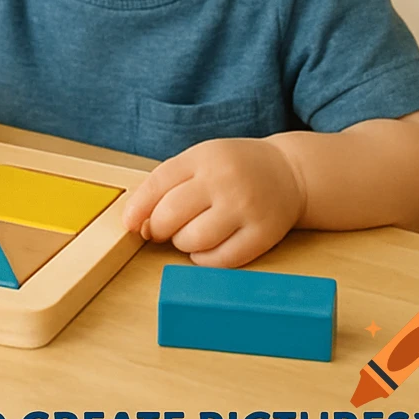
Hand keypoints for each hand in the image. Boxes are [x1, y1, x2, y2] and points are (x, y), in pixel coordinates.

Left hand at [122, 138, 306, 267]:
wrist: (290, 172)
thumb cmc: (234, 167)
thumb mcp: (201, 158)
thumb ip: (169, 182)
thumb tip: (136, 220)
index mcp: (203, 158)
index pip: (158, 184)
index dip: (138, 208)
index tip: (129, 224)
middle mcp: (224, 181)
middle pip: (171, 215)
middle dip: (157, 229)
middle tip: (161, 231)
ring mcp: (245, 208)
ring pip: (194, 240)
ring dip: (181, 244)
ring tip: (187, 236)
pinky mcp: (263, 234)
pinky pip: (222, 259)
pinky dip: (204, 260)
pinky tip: (205, 250)